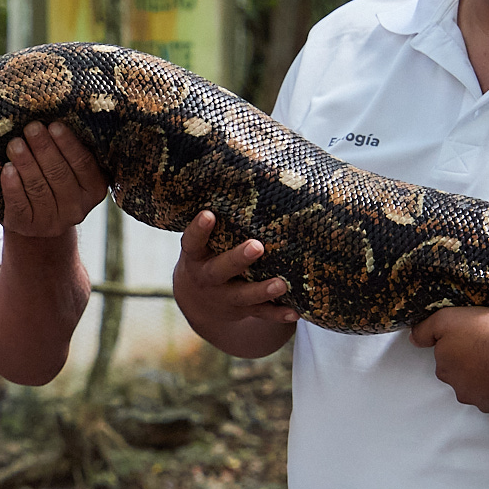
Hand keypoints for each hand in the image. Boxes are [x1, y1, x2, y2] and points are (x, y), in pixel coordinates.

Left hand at [0, 123, 107, 236]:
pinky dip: (13, 186)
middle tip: (31, 127)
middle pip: (59, 174)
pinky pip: (19, 205)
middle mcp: (77, 209)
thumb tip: (59, 113)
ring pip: (38, 188)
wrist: (35, 221)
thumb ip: (70, 150)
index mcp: (94, 189)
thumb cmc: (53, 181)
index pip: (83, 164)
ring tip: (15, 143)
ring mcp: (52, 221)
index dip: (68, 144)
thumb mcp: (70, 169)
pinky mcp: (27, 226)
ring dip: (26, 163)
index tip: (54, 125)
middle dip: (44, 148)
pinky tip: (7, 169)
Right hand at [170, 211, 297, 353]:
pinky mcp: (241, 311)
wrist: (198, 302)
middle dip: (237, 259)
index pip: (192, 242)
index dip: (199, 229)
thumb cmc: (208, 255)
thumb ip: (220, 223)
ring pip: (242, 296)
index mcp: (195, 257)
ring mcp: (223, 297)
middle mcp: (207, 278)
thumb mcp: (203, 243)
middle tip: (257, 246)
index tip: (209, 214)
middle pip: (219, 270)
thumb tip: (248, 174)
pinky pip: (260, 314)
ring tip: (281, 283)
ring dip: (261, 290)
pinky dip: (277, 313)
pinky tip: (295, 311)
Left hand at [409, 307, 488, 417]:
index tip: (475, 338)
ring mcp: (484, 402)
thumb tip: (414, 339)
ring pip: (483, 390)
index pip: (447, 359)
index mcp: (445, 370)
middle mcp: (461, 391)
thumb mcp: (447, 319)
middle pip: (464, 377)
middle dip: (474, 366)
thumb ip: (425, 329)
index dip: (461, 346)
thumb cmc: (488, 334)